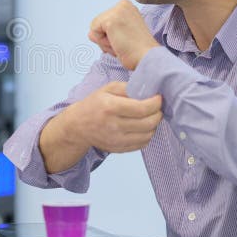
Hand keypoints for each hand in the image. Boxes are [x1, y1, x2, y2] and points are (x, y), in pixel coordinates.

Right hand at [40, 82, 162, 172]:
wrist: (78, 126)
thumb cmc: (94, 104)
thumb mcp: (107, 89)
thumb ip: (127, 87)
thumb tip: (148, 91)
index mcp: (110, 108)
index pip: (141, 109)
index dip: (155, 103)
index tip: (159, 97)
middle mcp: (114, 126)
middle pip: (148, 123)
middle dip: (158, 114)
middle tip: (157, 107)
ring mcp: (116, 140)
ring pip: (148, 135)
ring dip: (154, 125)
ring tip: (150, 116)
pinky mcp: (119, 149)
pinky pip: (142, 144)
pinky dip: (147, 135)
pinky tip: (143, 127)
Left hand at [88, 0, 159, 69]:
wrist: (147, 57)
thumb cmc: (136, 50)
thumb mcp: (119, 37)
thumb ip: (104, 32)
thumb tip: (89, 33)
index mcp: (126, 6)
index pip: (104, 21)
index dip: (110, 35)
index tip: (126, 39)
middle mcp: (122, 4)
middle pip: (98, 23)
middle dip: (106, 38)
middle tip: (124, 43)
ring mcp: (117, 11)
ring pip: (94, 28)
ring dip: (104, 42)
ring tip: (121, 44)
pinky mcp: (111, 20)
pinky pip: (93, 32)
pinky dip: (102, 43)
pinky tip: (117, 43)